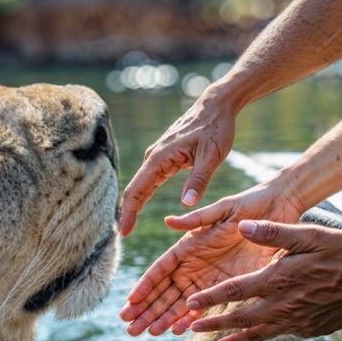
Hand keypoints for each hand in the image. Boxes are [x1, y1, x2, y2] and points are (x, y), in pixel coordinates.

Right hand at [119, 93, 236, 235]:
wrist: (216, 106)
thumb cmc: (216, 128)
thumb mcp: (212, 156)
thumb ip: (199, 179)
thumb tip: (186, 204)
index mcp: (160, 157)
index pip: (138, 189)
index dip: (129, 212)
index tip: (125, 232)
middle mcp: (154, 156)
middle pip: (135, 188)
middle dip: (128, 211)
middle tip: (125, 234)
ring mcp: (158, 156)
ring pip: (142, 184)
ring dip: (135, 204)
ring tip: (130, 225)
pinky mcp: (166, 157)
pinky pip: (151, 179)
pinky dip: (144, 193)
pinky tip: (141, 206)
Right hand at [120, 183, 300, 335]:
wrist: (277, 211)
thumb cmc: (248, 205)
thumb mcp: (223, 210)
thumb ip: (197, 219)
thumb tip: (169, 221)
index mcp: (189, 245)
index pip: (161, 269)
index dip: (145, 286)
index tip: (131, 302)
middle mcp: (194, 263)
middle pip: (164, 290)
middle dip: (147, 309)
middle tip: (130, 327)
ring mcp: (208, 276)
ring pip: (179, 302)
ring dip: (163, 317)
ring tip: (147, 333)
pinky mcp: (226, 285)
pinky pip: (203, 305)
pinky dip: (190, 318)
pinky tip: (177, 331)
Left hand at [186, 221, 341, 340]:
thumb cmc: (341, 249)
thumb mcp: (307, 234)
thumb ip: (273, 232)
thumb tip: (242, 227)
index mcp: (278, 280)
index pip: (234, 292)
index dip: (209, 299)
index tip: (189, 304)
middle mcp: (284, 306)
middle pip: (240, 319)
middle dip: (214, 325)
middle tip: (192, 329)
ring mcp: (298, 321)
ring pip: (259, 333)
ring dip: (236, 338)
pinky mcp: (311, 329)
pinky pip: (281, 334)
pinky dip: (264, 336)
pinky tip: (258, 335)